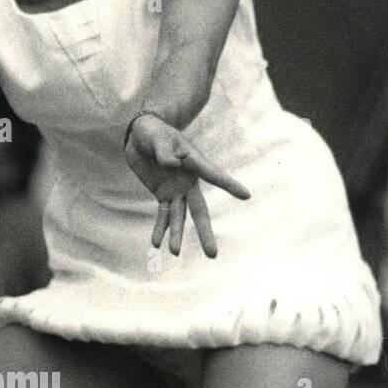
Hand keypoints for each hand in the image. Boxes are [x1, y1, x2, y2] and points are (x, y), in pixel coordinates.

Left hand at [124, 115, 249, 257]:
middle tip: (212, 254)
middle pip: (199, 210)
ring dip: (177, 235)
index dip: (229, 185)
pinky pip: (162, 215)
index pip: (213, 175)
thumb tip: (171, 165)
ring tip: (174, 252)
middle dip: (205, 232)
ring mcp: (176, 190)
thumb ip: (164, 151)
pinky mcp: (163, 194)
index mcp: (193, 162)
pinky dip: (159, 229)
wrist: (141, 135)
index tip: (246, 195)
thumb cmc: (154, 132)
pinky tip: (156, 244)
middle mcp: (189, 181)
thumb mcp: (157, 138)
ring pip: (179, 217)